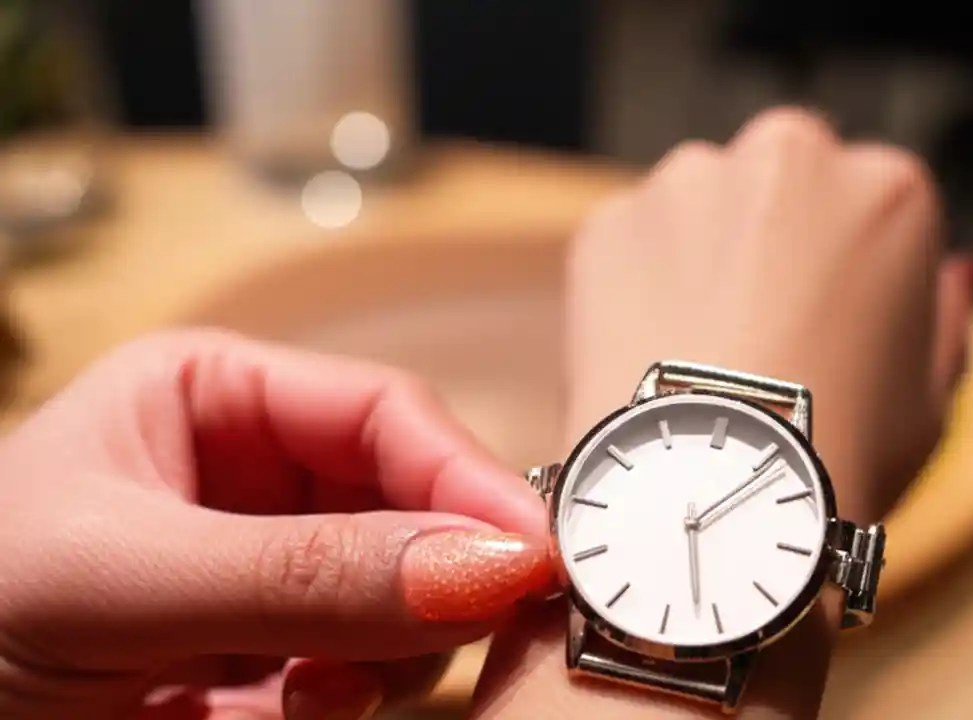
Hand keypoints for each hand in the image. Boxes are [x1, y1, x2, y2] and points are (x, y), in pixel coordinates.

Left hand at [0, 330, 549, 719]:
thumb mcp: (119, 578)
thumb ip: (303, 574)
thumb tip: (487, 564)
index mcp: (215, 398)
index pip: (386, 415)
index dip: (466, 479)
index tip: (533, 553)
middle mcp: (258, 480)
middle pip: (414, 510)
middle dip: (427, 580)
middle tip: (435, 640)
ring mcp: (272, 576)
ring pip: (405, 602)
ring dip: (382, 659)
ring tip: (309, 701)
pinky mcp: (271, 664)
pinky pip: (363, 676)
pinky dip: (344, 705)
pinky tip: (278, 718)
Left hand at [475, 107, 972, 719]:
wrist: (712, 488)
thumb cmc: (843, 450)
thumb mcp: (932, 397)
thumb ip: (949, 316)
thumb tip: (963, 270)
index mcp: (888, 187)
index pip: (877, 206)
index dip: (856, 272)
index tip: (837, 327)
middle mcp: (788, 153)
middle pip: (787, 182)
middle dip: (780, 238)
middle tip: (767, 331)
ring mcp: (689, 181)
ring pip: (705, 205)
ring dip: (708, 253)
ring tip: (703, 353)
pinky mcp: (612, 221)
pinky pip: (636, 244)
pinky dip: (641, 285)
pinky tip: (653, 354)